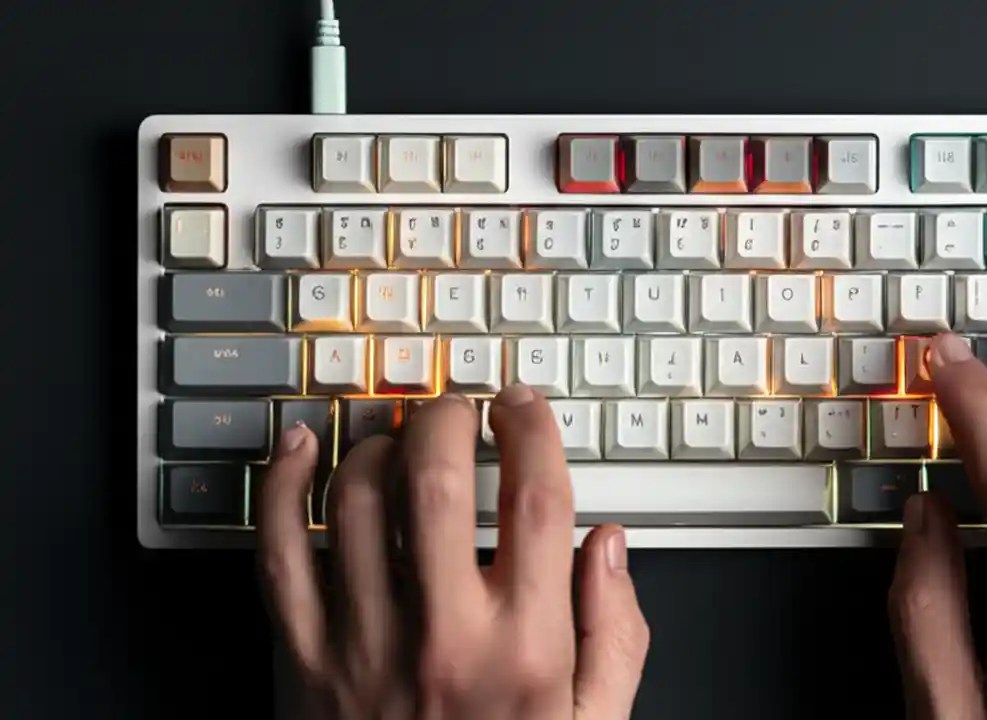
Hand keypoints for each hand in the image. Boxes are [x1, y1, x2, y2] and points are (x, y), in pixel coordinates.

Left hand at [256, 386, 649, 719]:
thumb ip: (617, 636)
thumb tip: (610, 547)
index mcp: (526, 649)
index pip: (537, 501)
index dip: (532, 432)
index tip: (523, 408)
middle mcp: (444, 638)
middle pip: (436, 481)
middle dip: (447, 418)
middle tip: (457, 408)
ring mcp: (365, 645)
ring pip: (356, 502)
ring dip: (375, 443)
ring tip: (396, 431)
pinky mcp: (303, 660)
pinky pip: (278, 553)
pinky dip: (282, 488)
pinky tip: (300, 450)